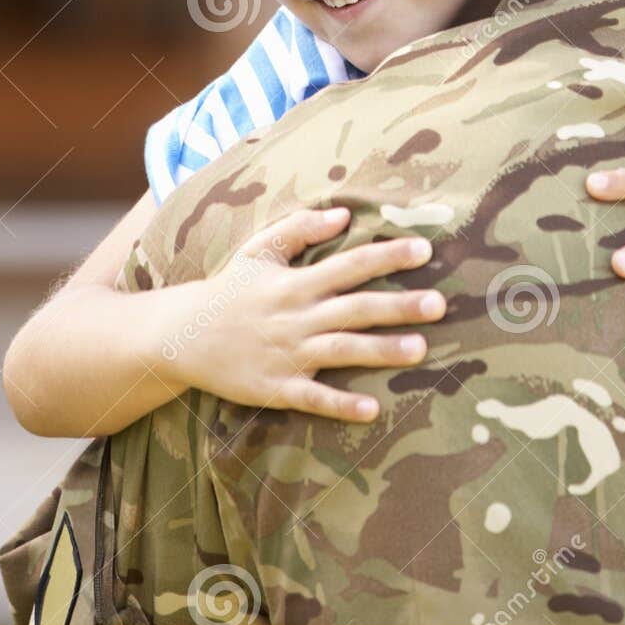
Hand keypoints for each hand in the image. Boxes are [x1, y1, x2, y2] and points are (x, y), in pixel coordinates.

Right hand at [151, 206, 445, 420]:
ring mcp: (288, 354)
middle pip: (355, 308)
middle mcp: (297, 316)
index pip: (350, 264)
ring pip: (342, 351)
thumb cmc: (230, 289)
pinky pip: (313, 398)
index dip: (387, 256)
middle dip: (398, 306)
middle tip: (440, 304)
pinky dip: (341, 405)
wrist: (183, 336)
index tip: (425, 249)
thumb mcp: (258, 249)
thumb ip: (299, 228)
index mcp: (296, 281)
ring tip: (421, 350)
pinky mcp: (277, 387)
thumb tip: (343, 215)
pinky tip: (371, 410)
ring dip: (381, 351)